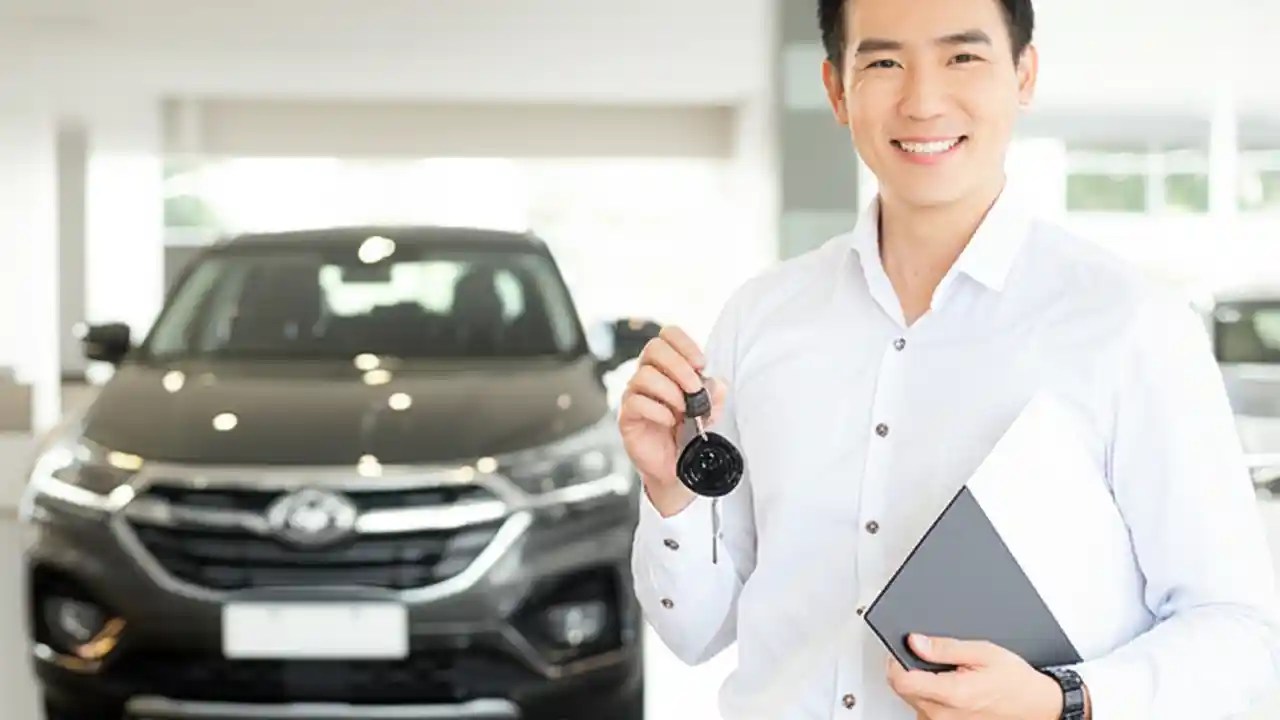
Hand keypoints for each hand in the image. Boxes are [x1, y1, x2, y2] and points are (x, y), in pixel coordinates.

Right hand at [617, 325, 725, 516]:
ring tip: (682, 410)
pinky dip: (658, 410)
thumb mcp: (709, 411)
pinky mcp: (627, 416)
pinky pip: (636, 402)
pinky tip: (669, 421)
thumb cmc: (687, 433)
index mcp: (667, 367)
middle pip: (653, 348)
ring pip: (644, 375)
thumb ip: (714, 395)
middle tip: (694, 389)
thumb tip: (717, 383)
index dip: (684, 344)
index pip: (668, 336)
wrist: (675, 467)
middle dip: (679, 367)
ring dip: (670, 392)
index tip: (701, 363)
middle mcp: (647, 376)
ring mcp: (634, 395)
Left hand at [887, 634, 1064, 719]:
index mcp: (953, 693)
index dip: (895, 662)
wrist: (1036, 704)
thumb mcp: (982, 652)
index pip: (902, 681)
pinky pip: (924, 711)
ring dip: (919, 684)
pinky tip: (946, 688)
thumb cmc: (1014, 681)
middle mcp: (945, 715)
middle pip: (903, 690)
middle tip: (927, 657)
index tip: (900, 651)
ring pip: (912, 701)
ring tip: (944, 674)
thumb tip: (915, 642)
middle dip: (908, 670)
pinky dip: (929, 697)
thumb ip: (945, 647)